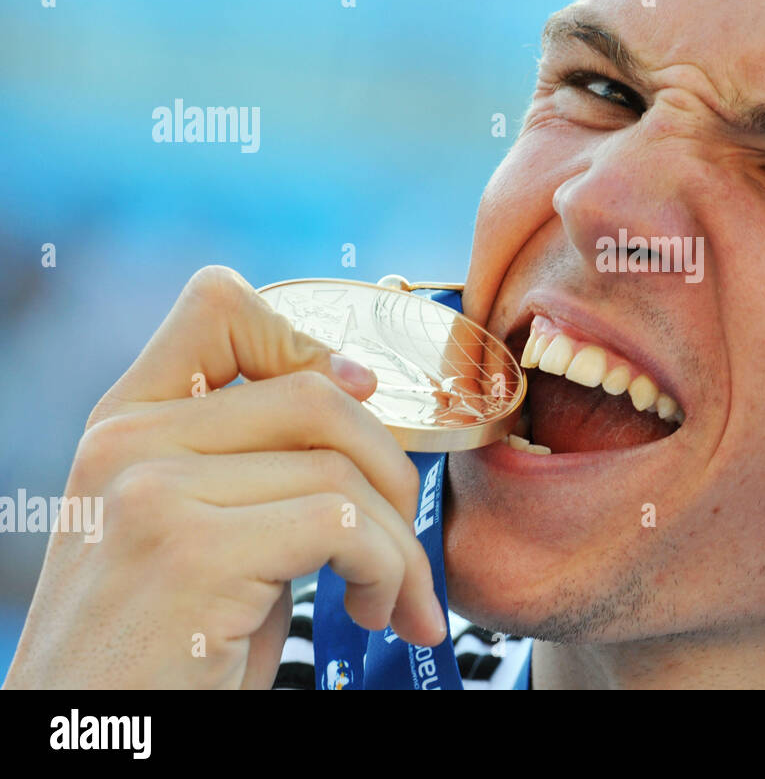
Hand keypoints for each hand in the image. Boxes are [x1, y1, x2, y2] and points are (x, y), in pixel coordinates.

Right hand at [2, 265, 445, 688]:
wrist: (88, 747)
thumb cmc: (164, 654)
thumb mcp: (199, 534)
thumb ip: (255, 461)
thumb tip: (360, 380)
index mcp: (124, 423)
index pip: (220, 304)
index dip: (310, 341)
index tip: (362, 399)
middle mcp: (127, 442)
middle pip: (318, 393)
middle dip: (393, 470)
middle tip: (400, 546)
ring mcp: (150, 492)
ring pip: (343, 470)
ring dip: (399, 545)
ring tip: (391, 599)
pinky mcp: (189, 553)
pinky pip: (344, 528)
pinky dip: (389, 573)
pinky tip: (375, 613)